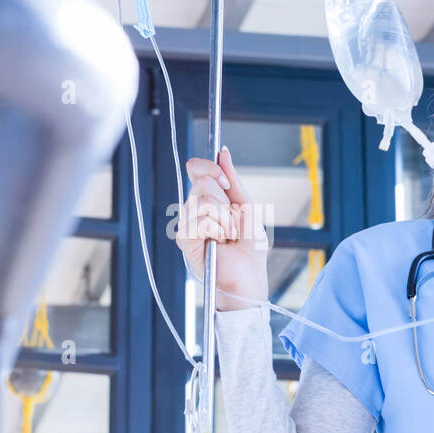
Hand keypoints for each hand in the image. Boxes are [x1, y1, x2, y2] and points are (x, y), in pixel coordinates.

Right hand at [176, 147, 270, 311]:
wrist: (248, 279)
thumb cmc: (248, 250)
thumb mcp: (247, 208)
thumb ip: (234, 181)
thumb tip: (223, 153)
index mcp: (208, 200)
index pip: (196, 169)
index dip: (209, 168)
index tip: (226, 182)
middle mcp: (194, 210)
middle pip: (202, 184)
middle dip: (226, 202)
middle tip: (232, 223)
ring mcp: (187, 225)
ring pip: (203, 201)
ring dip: (226, 219)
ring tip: (228, 236)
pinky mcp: (184, 240)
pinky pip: (199, 220)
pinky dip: (216, 229)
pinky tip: (218, 242)